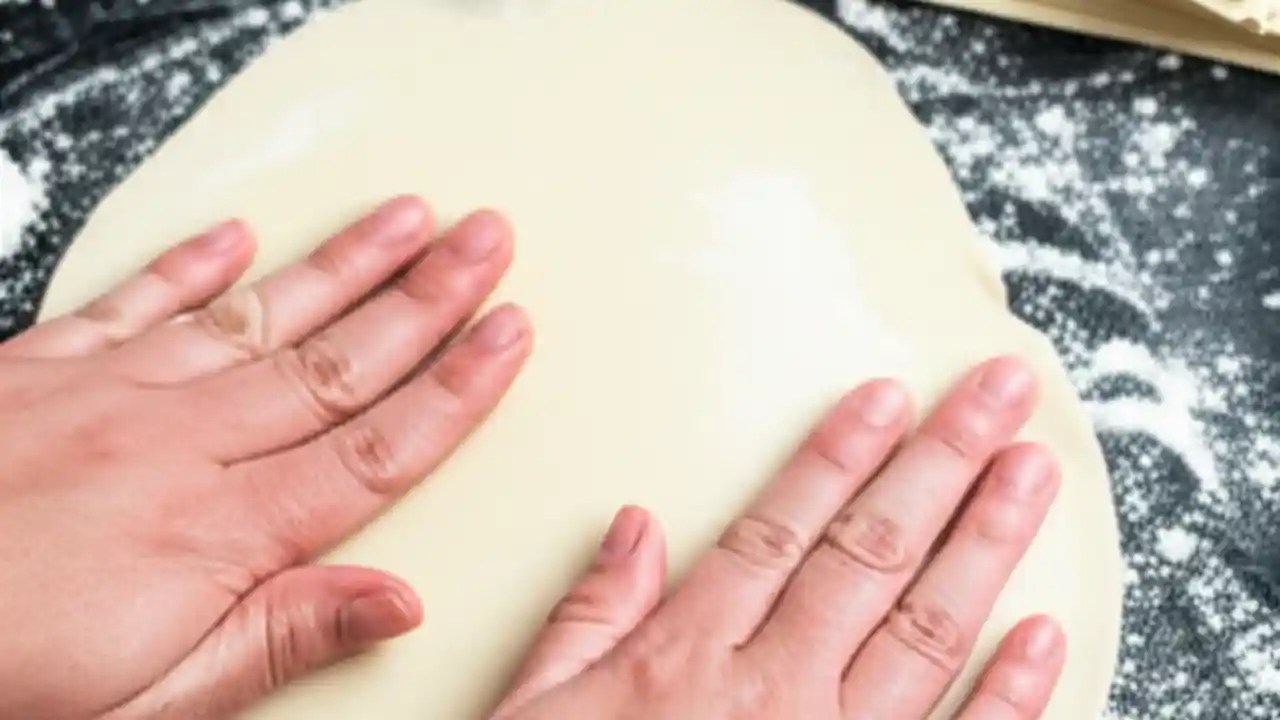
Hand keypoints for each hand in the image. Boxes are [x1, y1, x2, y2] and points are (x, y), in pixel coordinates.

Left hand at [0, 197, 529, 718]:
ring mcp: (107, 396)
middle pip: (338, 362)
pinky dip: (188, 266)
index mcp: (217, 534)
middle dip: (429, 298)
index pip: (375, 449)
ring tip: (406, 217)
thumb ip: (279, 640)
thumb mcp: (149, 709)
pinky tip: (237, 237)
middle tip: (487, 239)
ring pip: (256, 316)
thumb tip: (397, 602)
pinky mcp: (34, 372)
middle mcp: (177, 446)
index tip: (510, 335)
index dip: (457, 389)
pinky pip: (129, 304)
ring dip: (343, 265)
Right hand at [496, 359, 1063, 719]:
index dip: (837, 456)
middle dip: (940, 463)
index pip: (779, 531)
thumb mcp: (534, 713)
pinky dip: (1007, 696)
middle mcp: (770, 693)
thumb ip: (588, 616)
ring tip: (1029, 472)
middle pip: (869, 555)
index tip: (886, 397)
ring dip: (984, 545)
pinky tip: (1042, 635)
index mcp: (685, 659)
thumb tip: (637, 523)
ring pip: (923, 632)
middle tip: (997, 394)